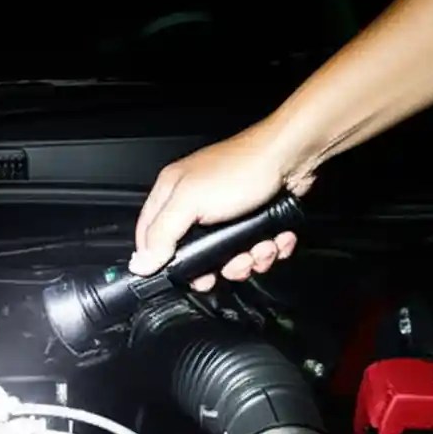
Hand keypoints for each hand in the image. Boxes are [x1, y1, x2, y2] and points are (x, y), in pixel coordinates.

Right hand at [129, 120, 313, 289]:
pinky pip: (253, 250)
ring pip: (227, 256)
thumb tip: (140, 263)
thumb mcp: (190, 201)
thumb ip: (163, 234)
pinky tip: (274, 239)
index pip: (149, 234)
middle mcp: (196, 204)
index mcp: (172, 194)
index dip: (158, 258)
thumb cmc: (242, 169)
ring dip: (247, 260)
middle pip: (193, 254)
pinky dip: (267, 251)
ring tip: (259, 247)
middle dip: (216, 266)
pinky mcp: (252, 221)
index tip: (179, 274)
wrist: (291, 158)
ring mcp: (225, 214)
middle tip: (229, 265)